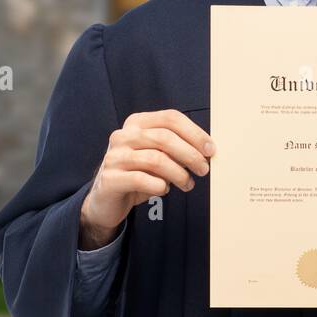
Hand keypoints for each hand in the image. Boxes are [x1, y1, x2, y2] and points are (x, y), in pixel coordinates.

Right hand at [79, 109, 214, 248]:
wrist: (106, 199)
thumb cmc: (137, 174)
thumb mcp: (156, 155)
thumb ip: (175, 148)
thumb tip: (206, 150)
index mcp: (136, 123)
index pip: (170, 118)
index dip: (194, 132)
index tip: (210, 149)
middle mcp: (123, 135)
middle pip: (165, 137)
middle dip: (190, 154)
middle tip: (204, 169)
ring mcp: (114, 156)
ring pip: (156, 160)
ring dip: (179, 174)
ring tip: (187, 184)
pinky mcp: (110, 178)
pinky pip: (142, 180)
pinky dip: (159, 186)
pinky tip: (163, 189)